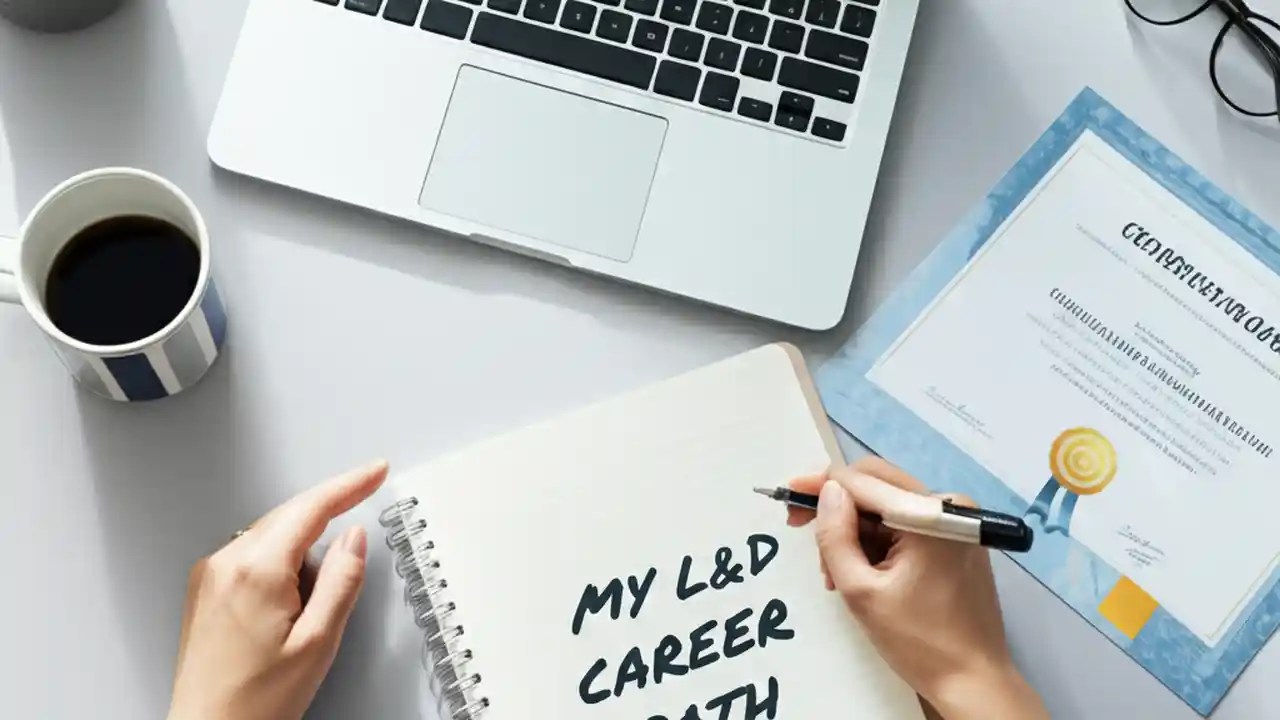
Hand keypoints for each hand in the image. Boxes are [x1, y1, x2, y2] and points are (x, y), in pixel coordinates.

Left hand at [168, 460, 389, 719]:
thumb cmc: (254, 703)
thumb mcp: (318, 642)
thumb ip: (341, 581)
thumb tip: (354, 539)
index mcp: (256, 571)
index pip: (312, 508)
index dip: (350, 485)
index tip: (374, 471)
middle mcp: (225, 564)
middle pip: (289, 517)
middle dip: (326, 525)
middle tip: (351, 556)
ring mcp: (210, 576)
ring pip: (271, 536)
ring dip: (300, 554)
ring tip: (305, 616)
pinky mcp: (204, 590)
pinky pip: (251, 556)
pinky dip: (279, 567)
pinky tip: (286, 610)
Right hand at [787, 458, 1046, 719]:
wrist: (973, 680)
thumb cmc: (918, 641)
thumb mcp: (861, 591)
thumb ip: (837, 537)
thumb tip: (828, 492)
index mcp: (929, 514)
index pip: (862, 481)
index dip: (819, 486)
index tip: (788, 500)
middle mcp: (948, 505)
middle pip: (876, 485)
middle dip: (837, 507)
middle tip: (802, 528)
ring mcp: (956, 522)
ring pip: (887, 505)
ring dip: (855, 530)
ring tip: (835, 575)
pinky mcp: (957, 539)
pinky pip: (906, 523)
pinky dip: (879, 541)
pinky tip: (862, 572)